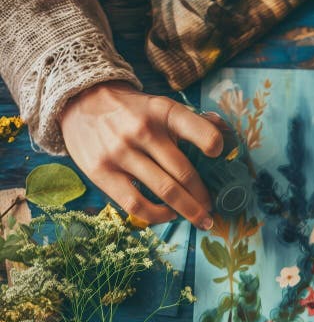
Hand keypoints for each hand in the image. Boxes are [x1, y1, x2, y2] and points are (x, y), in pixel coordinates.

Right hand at [60, 81, 223, 227]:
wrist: (79, 101)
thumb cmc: (132, 112)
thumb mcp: (160, 107)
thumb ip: (191, 123)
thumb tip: (225, 137)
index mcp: (161, 111)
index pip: (194, 127)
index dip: (212, 143)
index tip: (218, 154)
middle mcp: (142, 130)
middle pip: (183, 172)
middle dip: (203, 196)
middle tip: (211, 209)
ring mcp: (120, 152)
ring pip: (165, 191)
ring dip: (189, 211)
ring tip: (201, 220)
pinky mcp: (102, 172)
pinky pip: (137, 204)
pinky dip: (158, 215)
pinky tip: (169, 215)